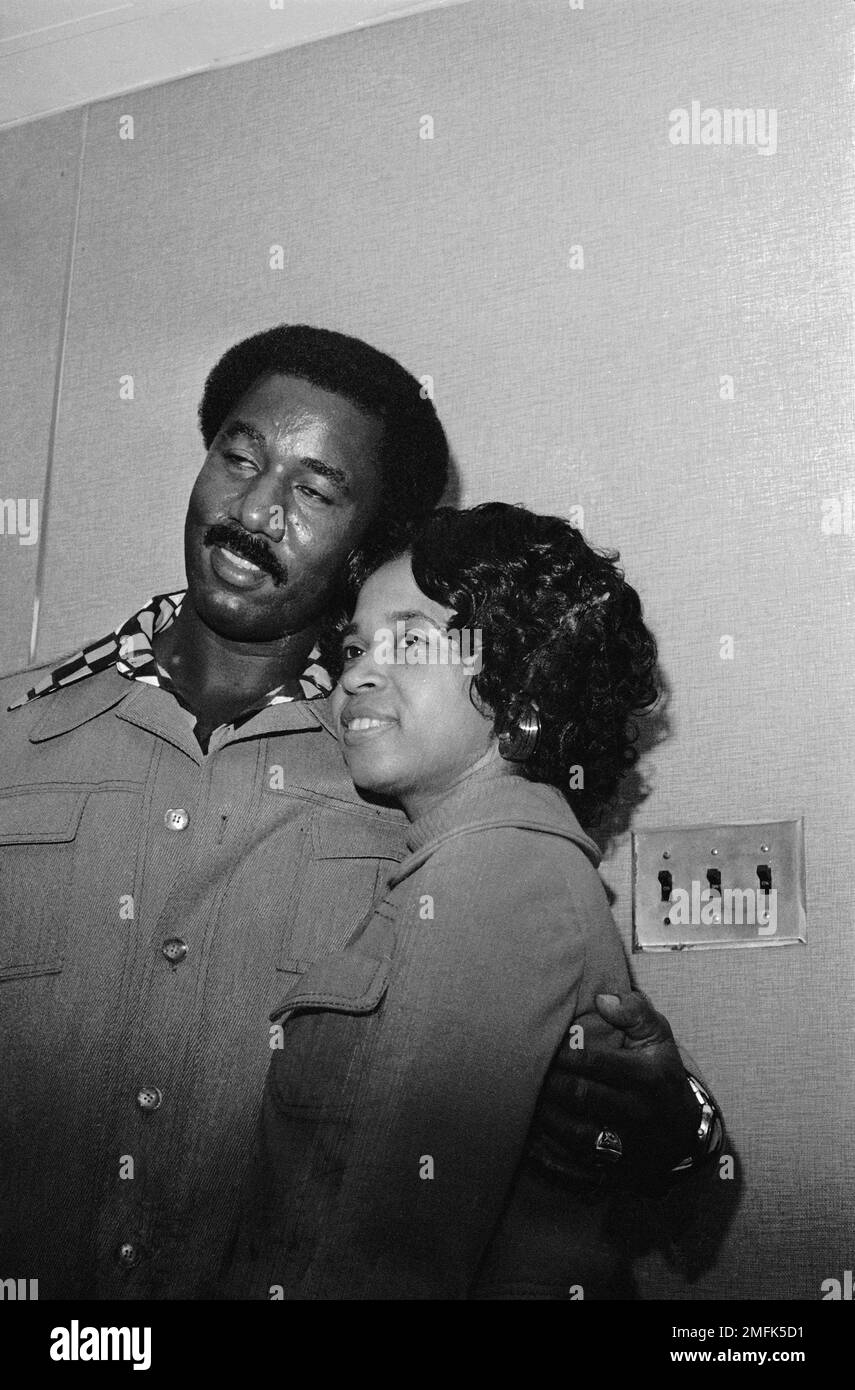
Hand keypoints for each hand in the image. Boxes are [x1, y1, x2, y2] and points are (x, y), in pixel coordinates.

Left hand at [525, 989, 705, 1190]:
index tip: (544, 1048)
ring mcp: (628, 1145)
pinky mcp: (618, 1170)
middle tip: (524, 1073)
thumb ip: (635, 1011)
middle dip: (550, 1084)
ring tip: (524, 1101)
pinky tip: (531, 1140)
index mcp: (646, 1076)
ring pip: (577, 1135)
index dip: (565, 1055)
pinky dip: (552, 1156)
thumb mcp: (659, 1038)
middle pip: (583, 1097)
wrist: (685, 1132)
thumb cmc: (662, 1075)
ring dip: (546, 1118)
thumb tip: (601, 999)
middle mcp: (638, 1111)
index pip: (597, 1063)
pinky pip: (579, 1167)